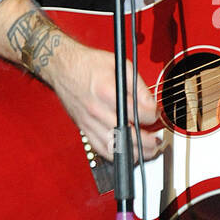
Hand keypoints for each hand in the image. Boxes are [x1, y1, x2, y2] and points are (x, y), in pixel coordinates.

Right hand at [46, 39, 162, 161]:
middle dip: (148, 141)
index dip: (153, 116)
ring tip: (146, 150)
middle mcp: (97, 110)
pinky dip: (116, 154)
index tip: (156, 114)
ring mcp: (89, 122)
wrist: (63, 67)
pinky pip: (100, 149)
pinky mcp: (84, 128)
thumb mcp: (120, 66)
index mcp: (108, 93)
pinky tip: (126, 151)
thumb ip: (138, 86)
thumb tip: (151, 104)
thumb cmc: (88, 64)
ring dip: (134, 152)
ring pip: (115, 147)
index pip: (138, 114)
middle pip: (128, 135)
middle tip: (157, 140)